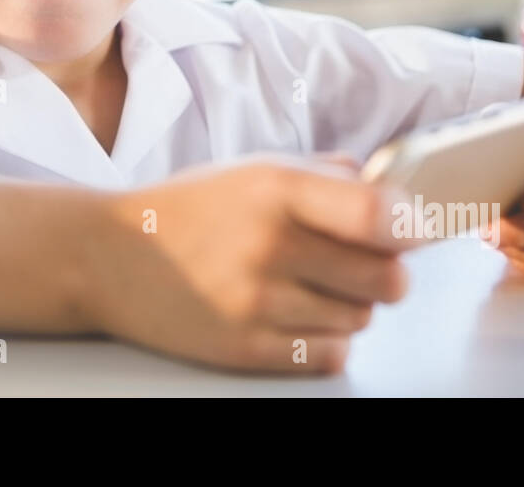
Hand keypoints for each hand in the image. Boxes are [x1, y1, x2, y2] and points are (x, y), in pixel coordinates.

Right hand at [88, 151, 422, 373]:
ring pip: (361, 319)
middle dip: (385, 272)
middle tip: (362, 263)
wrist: (109, 256)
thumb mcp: (251, 168)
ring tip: (310, 286)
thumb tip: (391, 189)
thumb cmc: (188, 209)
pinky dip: (327, 339)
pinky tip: (298, 315)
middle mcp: (269, 244)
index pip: (376, 216)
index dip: (412, 227)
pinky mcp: (245, 348)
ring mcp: (256, 302)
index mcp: (274, 188)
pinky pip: (330, 354)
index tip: (415, 230)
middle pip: (385, 278)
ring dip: (351, 306)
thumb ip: (325, 175)